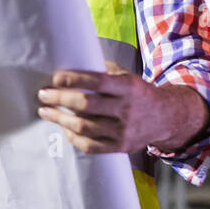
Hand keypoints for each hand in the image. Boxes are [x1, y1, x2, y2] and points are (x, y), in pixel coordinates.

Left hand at [36, 62, 205, 153]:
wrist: (166, 117)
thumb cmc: (138, 93)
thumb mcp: (127, 76)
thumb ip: (103, 71)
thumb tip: (72, 61)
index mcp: (129, 87)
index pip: (97, 81)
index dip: (73, 79)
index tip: (55, 78)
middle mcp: (127, 109)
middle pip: (86, 105)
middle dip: (59, 98)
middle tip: (43, 94)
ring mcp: (124, 131)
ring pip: (84, 127)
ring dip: (59, 118)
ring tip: (45, 112)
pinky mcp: (120, 147)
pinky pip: (90, 146)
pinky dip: (73, 137)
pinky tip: (64, 128)